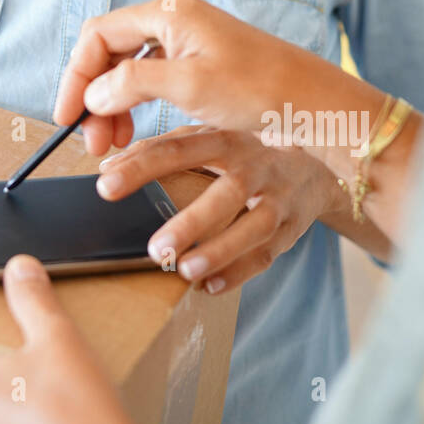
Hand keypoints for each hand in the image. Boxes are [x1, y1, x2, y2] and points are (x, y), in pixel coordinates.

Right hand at [54, 0, 354, 159]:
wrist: (315, 104)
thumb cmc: (261, 89)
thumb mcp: (189, 87)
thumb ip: (132, 83)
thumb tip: (94, 93)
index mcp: (168, 11)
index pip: (98, 36)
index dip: (76, 77)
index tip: (68, 117)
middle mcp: (174, 17)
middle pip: (110, 51)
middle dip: (93, 95)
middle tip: (91, 140)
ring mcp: (187, 38)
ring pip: (128, 67)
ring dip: (112, 104)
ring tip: (112, 143)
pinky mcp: (199, 61)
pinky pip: (150, 77)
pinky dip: (134, 104)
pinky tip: (134, 130)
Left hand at [97, 127, 339, 292]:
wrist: (317, 161)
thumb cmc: (245, 149)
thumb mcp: (207, 136)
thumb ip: (159, 148)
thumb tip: (107, 167)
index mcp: (224, 138)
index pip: (178, 149)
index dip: (141, 166)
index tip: (105, 185)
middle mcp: (255, 165)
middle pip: (225, 193)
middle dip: (190, 222)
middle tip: (155, 249)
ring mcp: (278, 197)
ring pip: (254, 227)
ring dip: (219, 251)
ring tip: (185, 271)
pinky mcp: (292, 227)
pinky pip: (267, 254)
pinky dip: (239, 272)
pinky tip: (209, 286)